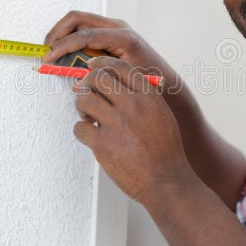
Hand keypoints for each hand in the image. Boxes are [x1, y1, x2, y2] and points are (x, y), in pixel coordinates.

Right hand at [44, 11, 175, 84]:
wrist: (167, 83)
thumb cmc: (150, 83)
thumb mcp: (123, 80)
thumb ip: (98, 74)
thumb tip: (71, 73)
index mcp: (123, 38)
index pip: (84, 35)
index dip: (62, 46)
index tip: (49, 57)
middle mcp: (118, 28)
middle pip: (77, 19)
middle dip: (57, 33)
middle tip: (46, 51)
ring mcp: (114, 28)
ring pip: (79, 21)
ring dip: (62, 34)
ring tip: (52, 52)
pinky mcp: (111, 33)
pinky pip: (85, 28)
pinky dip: (71, 37)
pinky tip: (65, 52)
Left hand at [72, 56, 189, 204]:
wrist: (166, 180)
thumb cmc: (165, 152)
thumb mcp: (163, 115)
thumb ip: (145, 99)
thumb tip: (122, 87)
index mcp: (148, 96)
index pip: (119, 67)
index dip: (101, 64)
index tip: (91, 66)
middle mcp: (132, 105)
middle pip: (98, 79)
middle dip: (87, 84)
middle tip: (85, 93)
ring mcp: (116, 123)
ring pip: (84, 99)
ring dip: (81, 106)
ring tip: (87, 116)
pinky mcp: (102, 143)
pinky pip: (79, 127)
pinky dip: (81, 131)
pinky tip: (89, 136)